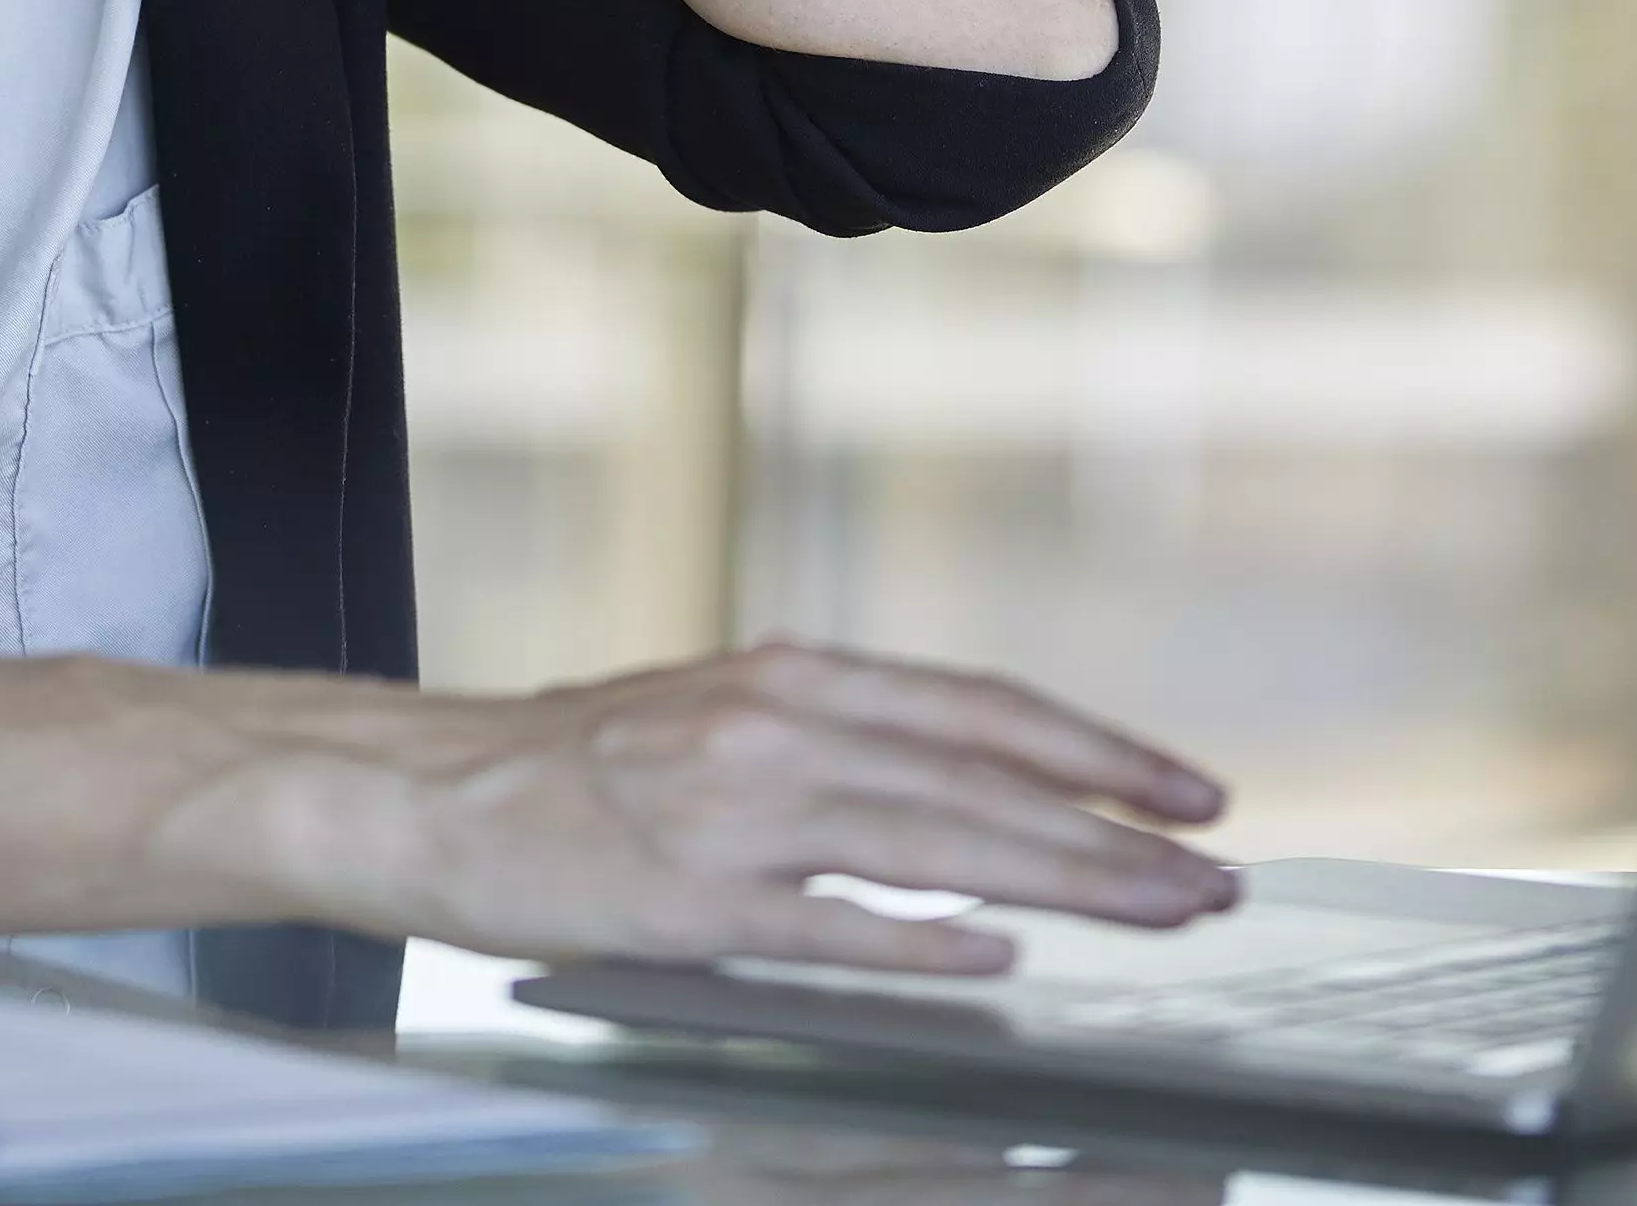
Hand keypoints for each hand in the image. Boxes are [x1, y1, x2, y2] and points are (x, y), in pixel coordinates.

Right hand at [250, 638, 1238, 972]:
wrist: (421, 790)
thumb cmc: (568, 766)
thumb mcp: (716, 715)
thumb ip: (830, 741)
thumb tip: (953, 776)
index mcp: (791, 680)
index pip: (982, 709)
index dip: (1097, 748)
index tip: (1187, 792)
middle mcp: (778, 727)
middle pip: (985, 778)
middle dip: (1116, 830)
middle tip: (1215, 876)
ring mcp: (733, 813)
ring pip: (937, 842)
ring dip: (1065, 878)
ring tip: (1159, 911)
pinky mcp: (686, 898)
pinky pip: (824, 922)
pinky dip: (919, 936)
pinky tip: (998, 956)